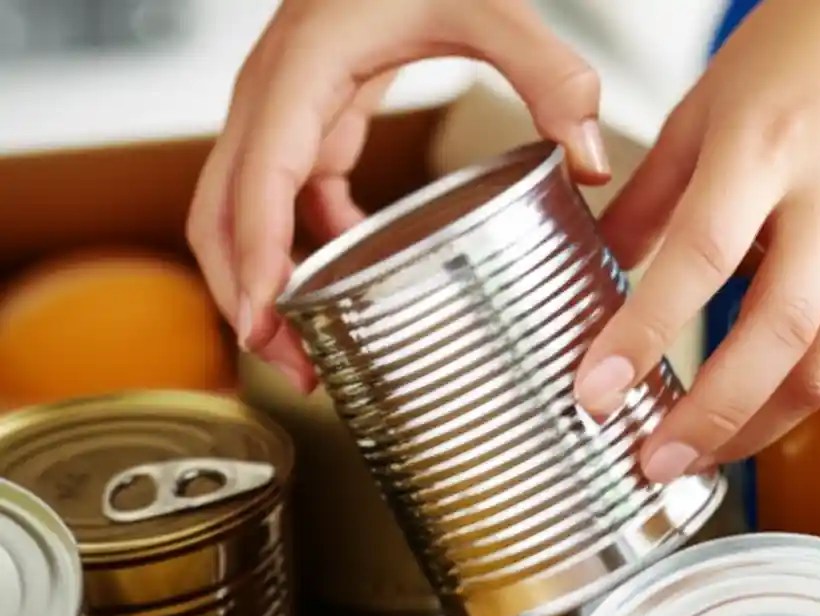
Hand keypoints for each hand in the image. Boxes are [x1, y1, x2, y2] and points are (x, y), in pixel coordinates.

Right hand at [187, 0, 610, 391]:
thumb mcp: (490, 6)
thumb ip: (549, 76)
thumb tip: (589, 163)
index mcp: (305, 68)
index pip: (261, 176)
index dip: (257, 255)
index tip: (266, 322)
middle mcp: (276, 91)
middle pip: (221, 209)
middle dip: (243, 293)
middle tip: (291, 365)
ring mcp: (283, 105)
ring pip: (239, 208)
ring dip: (262, 279)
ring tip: (307, 350)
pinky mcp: (308, 114)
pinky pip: (281, 192)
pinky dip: (299, 242)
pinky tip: (342, 274)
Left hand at [574, 0, 819, 481]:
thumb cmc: (804, 48)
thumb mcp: (705, 105)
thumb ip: (650, 195)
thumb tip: (597, 267)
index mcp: (767, 146)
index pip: (700, 257)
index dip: (643, 334)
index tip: (593, 391)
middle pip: (777, 334)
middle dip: (710, 417)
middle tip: (652, 463)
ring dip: (759, 426)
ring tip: (700, 457)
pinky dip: (810, 398)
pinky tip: (766, 414)